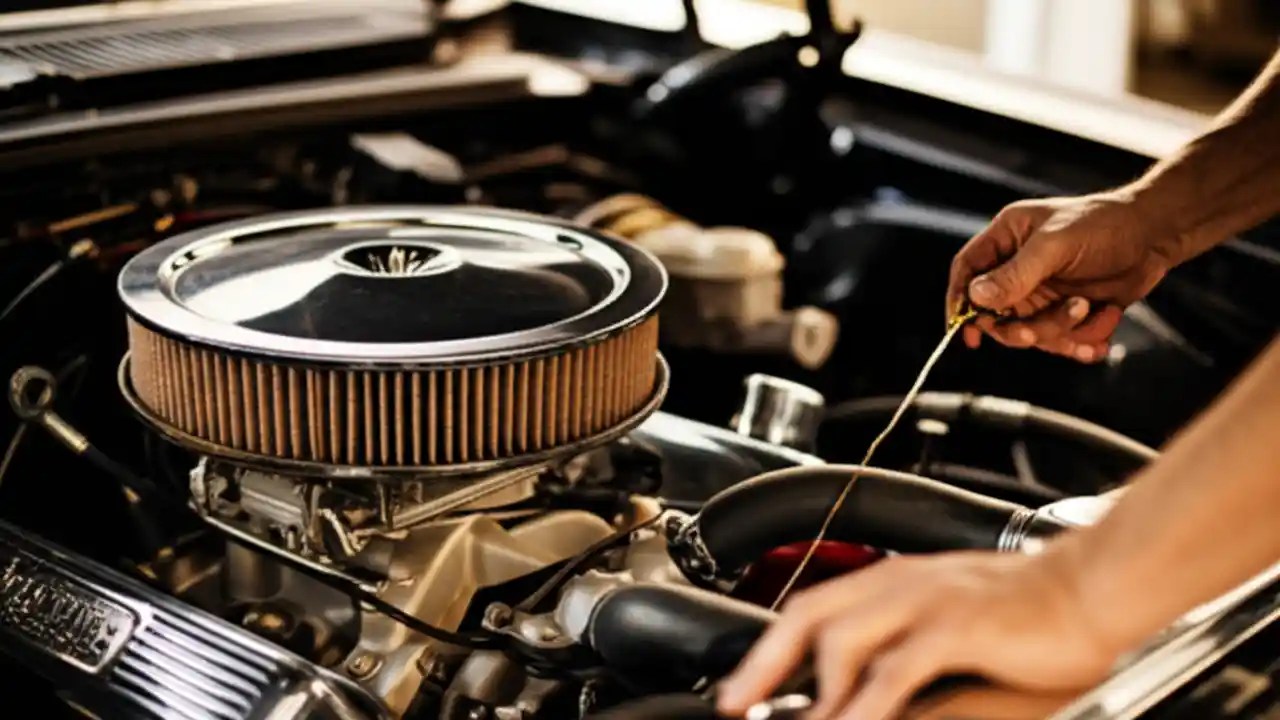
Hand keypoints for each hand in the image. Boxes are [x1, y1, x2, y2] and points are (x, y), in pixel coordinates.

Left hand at [715, 549, 1123, 719]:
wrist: (1093, 587)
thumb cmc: (1027, 617)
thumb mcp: (948, 643)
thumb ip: (899, 671)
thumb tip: (858, 705)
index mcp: (892, 584)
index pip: (810, 610)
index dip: (768, 649)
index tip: (742, 690)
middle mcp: (898, 585)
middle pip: (807, 616)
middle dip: (762, 663)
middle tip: (734, 705)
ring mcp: (926, 601)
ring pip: (842, 640)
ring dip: (812, 689)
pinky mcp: (957, 625)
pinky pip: (896, 669)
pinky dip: (865, 703)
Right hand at [947, 190, 1179, 362]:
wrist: (1157, 235)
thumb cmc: (1106, 224)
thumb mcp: (1056, 245)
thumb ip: (1016, 273)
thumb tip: (976, 298)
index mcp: (1008, 239)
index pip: (968, 271)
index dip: (960, 302)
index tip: (964, 332)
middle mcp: (1019, 267)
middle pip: (998, 314)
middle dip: (1023, 328)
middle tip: (1043, 329)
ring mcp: (1043, 292)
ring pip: (1031, 332)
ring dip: (1062, 331)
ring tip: (1091, 309)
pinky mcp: (1067, 311)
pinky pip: (1060, 341)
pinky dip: (1082, 341)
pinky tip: (1102, 330)